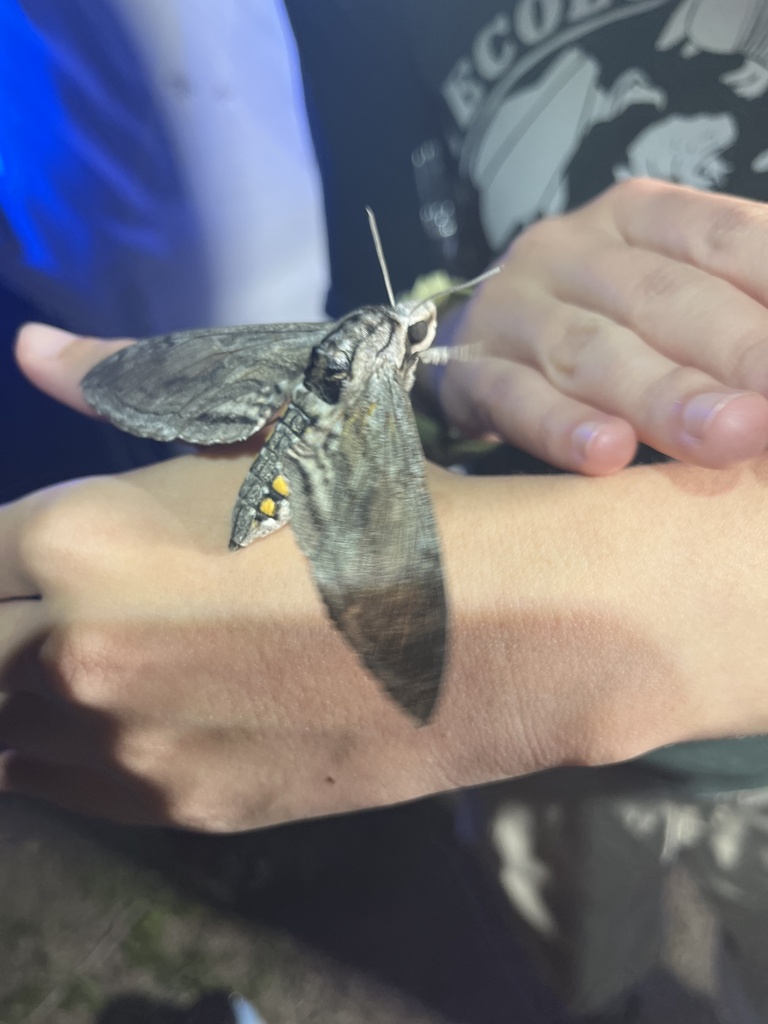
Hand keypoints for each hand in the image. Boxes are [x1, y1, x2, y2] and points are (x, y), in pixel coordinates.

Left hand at [7, 324, 767, 830]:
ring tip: (73, 653)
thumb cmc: (375, 501)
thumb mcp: (247, 432)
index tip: (23, 551)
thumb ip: (116, 387)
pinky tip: (118, 706)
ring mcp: (126, 750)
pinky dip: (62, 745)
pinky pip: (64, 787)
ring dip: (17, 690)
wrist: (493, 624)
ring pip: (1, 736)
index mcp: (81, 540)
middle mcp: (76, 654)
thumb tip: (31, 351)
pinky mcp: (178, 811)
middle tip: (36, 601)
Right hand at [439, 178, 767, 474]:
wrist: (479, 340)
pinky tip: (607, 454)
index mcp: (641, 217)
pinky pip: (514, 397)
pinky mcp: (469, 369)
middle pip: (662, 298)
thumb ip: (737, 315)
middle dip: (737, 353)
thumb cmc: (605, 321)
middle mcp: (573, 250)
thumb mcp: (670, 294)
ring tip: (728, 438)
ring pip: (592, 351)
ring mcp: (515, 309)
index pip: (724, 238)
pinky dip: (562, 427)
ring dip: (664, 398)